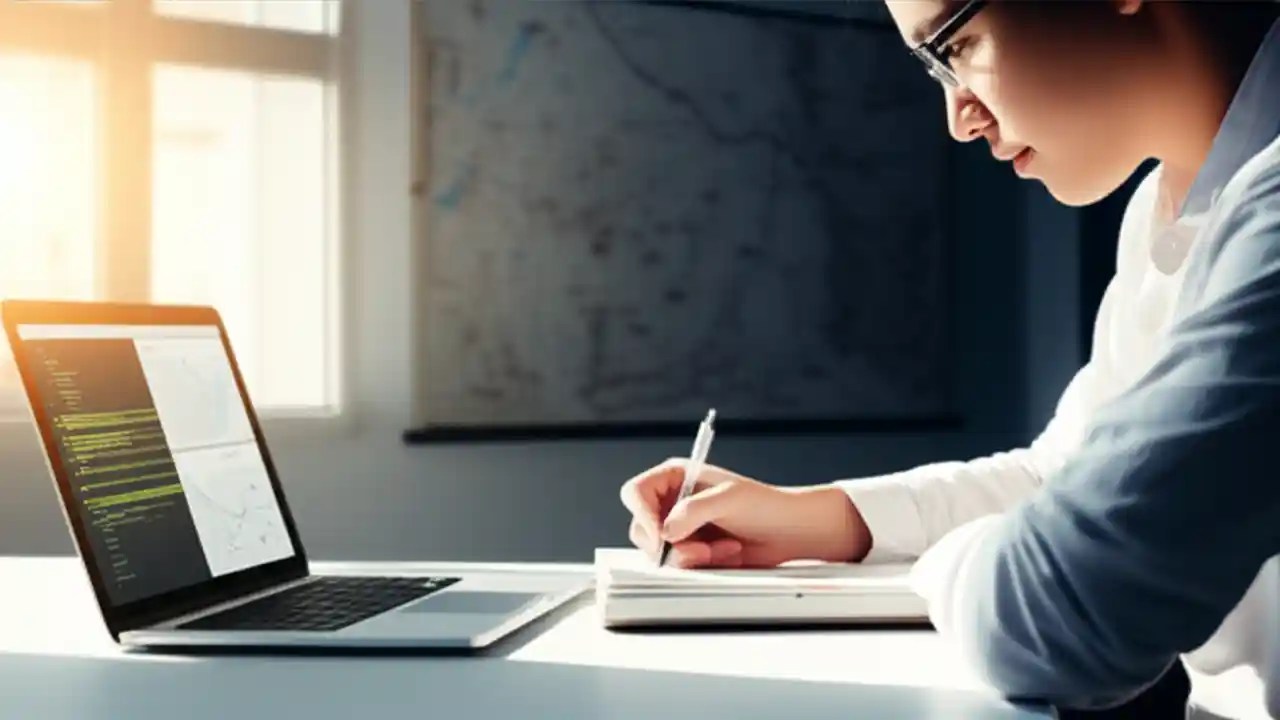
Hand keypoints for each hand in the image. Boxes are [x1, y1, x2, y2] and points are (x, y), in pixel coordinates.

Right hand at [619, 458, 871, 568]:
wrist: (790, 530)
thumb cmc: (765, 504)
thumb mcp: (728, 499)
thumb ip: (693, 511)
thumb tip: (665, 531)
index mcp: (675, 476)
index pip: (636, 492)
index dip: (642, 514)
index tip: (660, 534)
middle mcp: (672, 502)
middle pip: (642, 528)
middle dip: (672, 544)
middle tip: (700, 549)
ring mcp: (680, 529)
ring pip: (659, 552)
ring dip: (691, 556)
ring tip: (723, 548)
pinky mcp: (691, 551)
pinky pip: (679, 566)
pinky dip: (702, 565)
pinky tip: (727, 554)